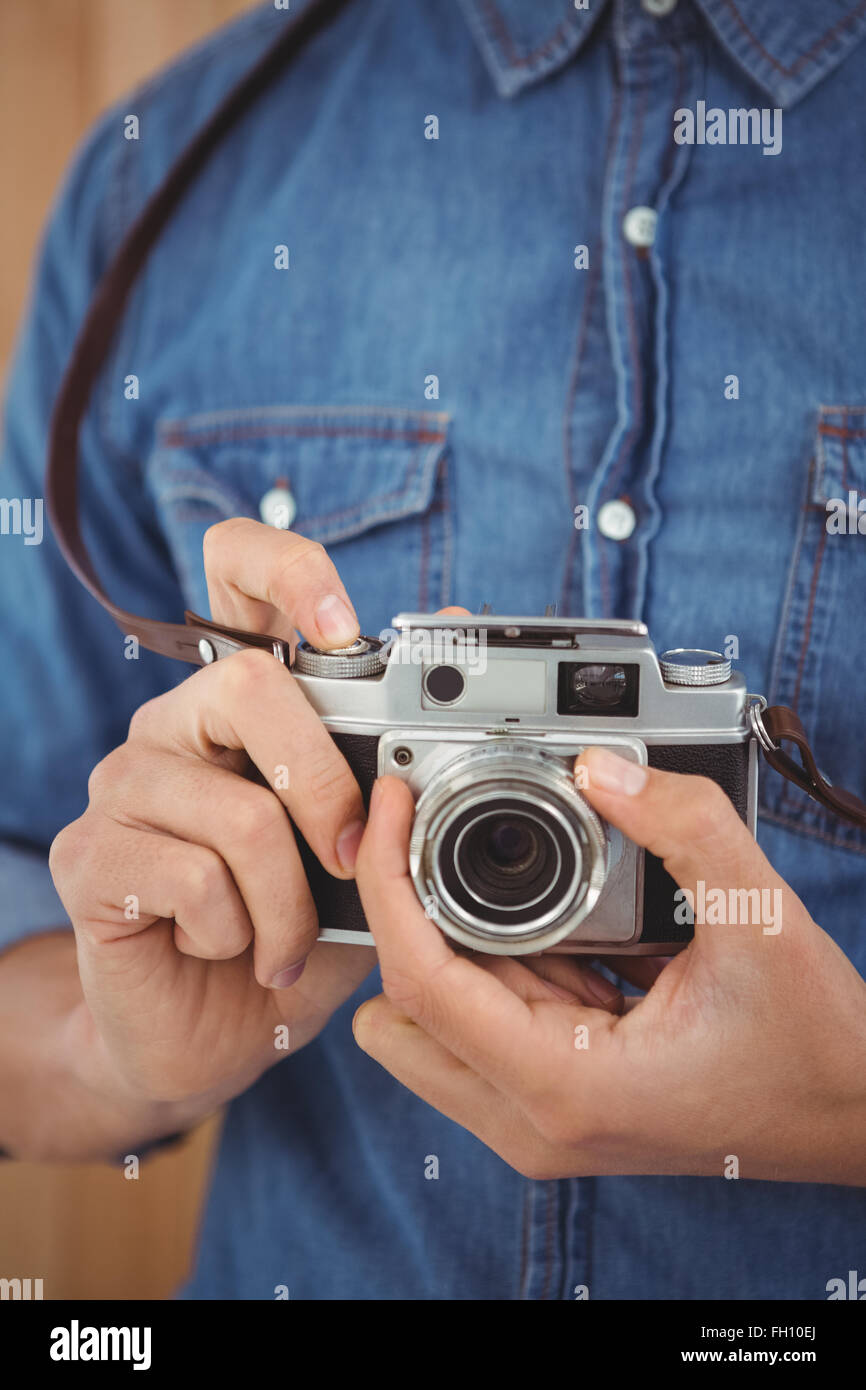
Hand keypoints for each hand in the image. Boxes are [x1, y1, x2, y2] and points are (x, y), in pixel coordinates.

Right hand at [49, 519, 374, 1126]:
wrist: (216, 1036)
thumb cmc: (294, 930)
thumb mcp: (367, 854)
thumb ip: (399, 764)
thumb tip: (460, 632)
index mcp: (242, 703)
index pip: (237, 574)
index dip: (288, 570)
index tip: (343, 627)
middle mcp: (177, 722)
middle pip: (250, 685)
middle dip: (327, 788)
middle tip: (348, 863)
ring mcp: (124, 784)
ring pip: (239, 809)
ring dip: (289, 904)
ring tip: (287, 945)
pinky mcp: (90, 855)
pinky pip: (193, 878)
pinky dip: (241, 934)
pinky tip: (233, 952)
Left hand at [352, 748, 865, 1184]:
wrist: (854, 1118)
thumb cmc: (814, 1047)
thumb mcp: (760, 920)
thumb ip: (685, 826)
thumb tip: (602, 767)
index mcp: (566, 1084)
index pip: (419, 983)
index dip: (390, 881)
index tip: (397, 805)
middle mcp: (535, 1117)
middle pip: (399, 1013)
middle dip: (407, 922)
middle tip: (439, 841)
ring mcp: (541, 1118)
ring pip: (432, 1022)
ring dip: (453, 944)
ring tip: (512, 881)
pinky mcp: (556, 1101)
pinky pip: (482, 1024)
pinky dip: (496, 967)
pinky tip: (558, 927)